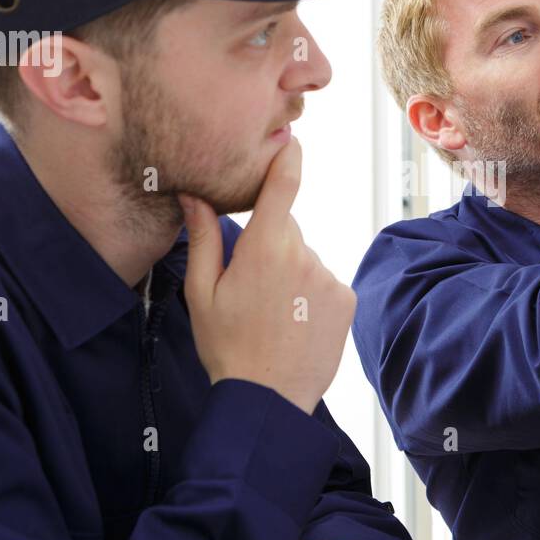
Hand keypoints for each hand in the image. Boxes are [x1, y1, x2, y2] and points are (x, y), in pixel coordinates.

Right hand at [180, 136, 355, 415]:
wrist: (268, 399)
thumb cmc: (227, 346)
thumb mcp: (202, 292)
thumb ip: (203, 237)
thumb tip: (193, 194)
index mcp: (264, 247)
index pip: (284, 184)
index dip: (288, 156)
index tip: (291, 140)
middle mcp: (303, 254)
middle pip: (288, 229)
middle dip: (271, 245)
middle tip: (251, 288)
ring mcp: (328, 276)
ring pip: (306, 258)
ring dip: (292, 274)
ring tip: (273, 314)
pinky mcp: (346, 298)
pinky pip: (324, 282)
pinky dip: (312, 295)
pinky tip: (294, 323)